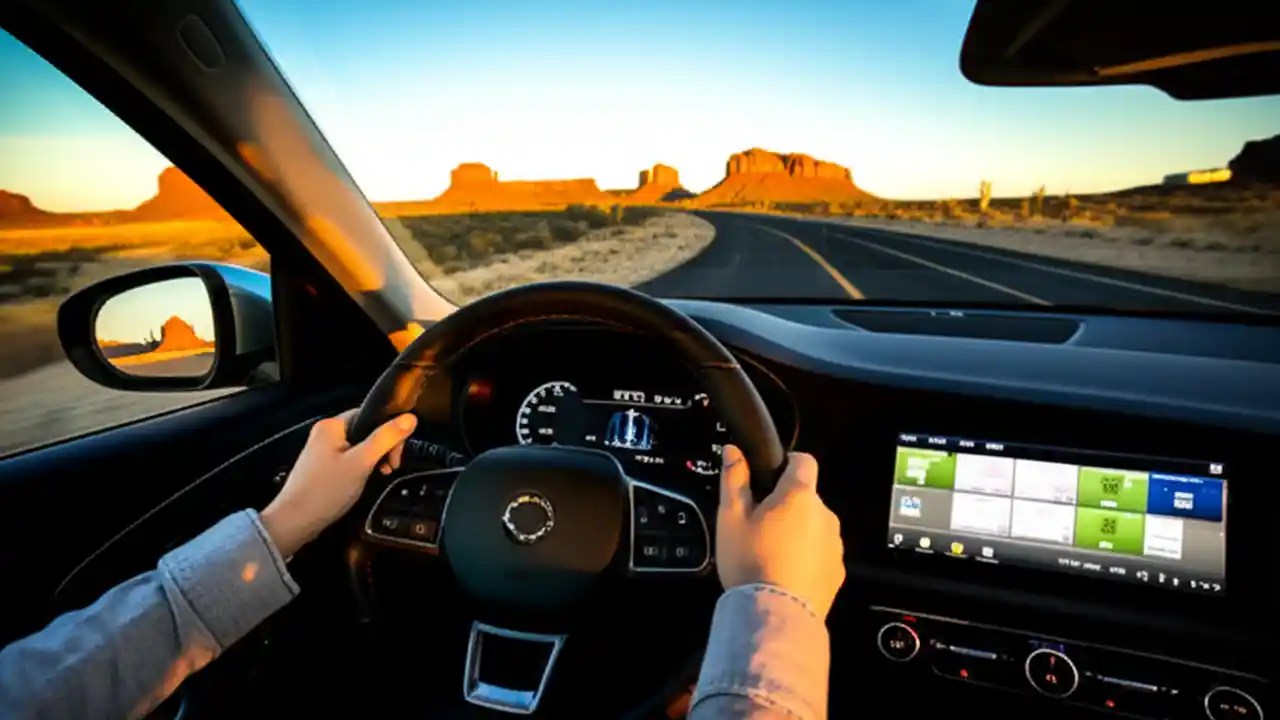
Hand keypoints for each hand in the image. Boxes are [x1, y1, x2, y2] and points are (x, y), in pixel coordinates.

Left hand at [260, 409, 417, 556]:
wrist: (294, 521)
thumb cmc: (327, 490)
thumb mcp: (361, 463)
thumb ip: (386, 438)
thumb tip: (410, 418)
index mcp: (332, 425)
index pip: (369, 414)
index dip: (389, 431)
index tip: (397, 454)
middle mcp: (326, 433)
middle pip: (365, 430)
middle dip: (383, 448)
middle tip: (391, 468)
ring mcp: (322, 450)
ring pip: (359, 447)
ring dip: (374, 459)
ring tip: (380, 476)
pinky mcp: (322, 467)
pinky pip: (349, 459)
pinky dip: (361, 468)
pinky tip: (365, 481)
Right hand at [716, 445, 845, 616]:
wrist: (774, 614)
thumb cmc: (749, 561)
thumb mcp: (730, 518)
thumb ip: (734, 479)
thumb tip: (735, 450)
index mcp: (799, 494)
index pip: (803, 460)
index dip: (786, 463)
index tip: (768, 480)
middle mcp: (825, 514)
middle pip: (807, 497)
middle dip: (786, 505)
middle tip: (759, 525)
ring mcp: (835, 544)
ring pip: (815, 526)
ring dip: (798, 531)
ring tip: (771, 554)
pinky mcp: (838, 571)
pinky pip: (821, 553)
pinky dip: (807, 557)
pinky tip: (786, 573)